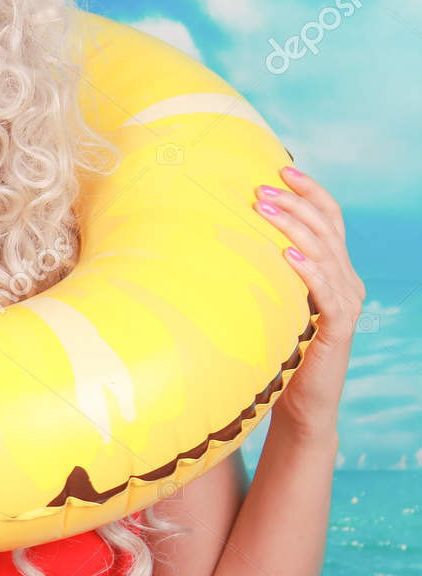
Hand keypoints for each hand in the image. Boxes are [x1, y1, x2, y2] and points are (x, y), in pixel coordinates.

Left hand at [253, 164, 365, 439]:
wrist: (301, 405)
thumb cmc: (279, 353)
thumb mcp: (273, 304)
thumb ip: (267, 274)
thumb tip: (227, 240)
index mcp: (336, 270)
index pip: (330, 219)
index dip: (310, 192)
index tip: (282, 170)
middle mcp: (348, 281)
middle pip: (327, 229)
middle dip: (294, 203)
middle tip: (261, 188)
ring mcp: (347, 303)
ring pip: (326, 253)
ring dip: (294, 228)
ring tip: (265, 210)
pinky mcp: (339, 327)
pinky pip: (327, 292)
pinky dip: (308, 271)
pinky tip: (287, 256)